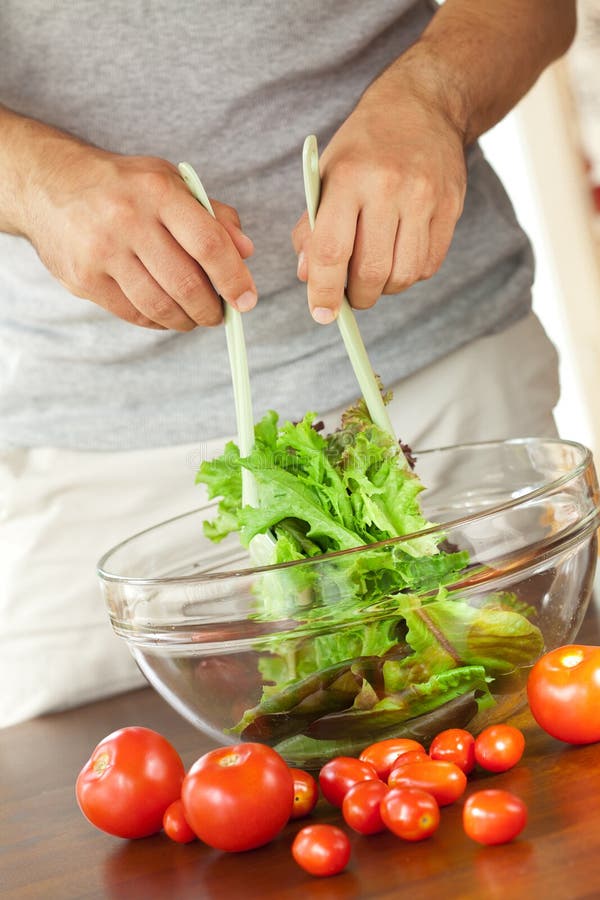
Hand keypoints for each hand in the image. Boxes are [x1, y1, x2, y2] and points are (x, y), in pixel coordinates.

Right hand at [24, 147, 256, 329]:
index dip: (234, 279)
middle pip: (186, 283)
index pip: (209, 244)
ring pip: (160, 306)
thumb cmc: (124, 187)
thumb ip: (213, 215)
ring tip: (194, 317)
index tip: (246, 300)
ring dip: (187, 321)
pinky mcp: (84, 278)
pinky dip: (158, 321)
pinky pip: (134, 313)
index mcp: (157, 191)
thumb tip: (246, 252)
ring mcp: (102, 252)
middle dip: (212, 309)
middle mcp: (128, 219)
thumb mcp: (170, 183)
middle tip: (220, 314)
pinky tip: (166, 314)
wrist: (50, 184)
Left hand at [291, 65, 466, 323]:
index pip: (332, 250)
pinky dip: (408, 274)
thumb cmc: (364, 148)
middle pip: (371, 271)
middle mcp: (389, 188)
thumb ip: (313, 229)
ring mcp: (425, 198)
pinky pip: (428, 265)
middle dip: (356, 296)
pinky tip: (398, 258)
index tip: (321, 314)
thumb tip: (309, 278)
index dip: (324, 291)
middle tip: (348, 295)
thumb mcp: (326, 176)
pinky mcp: (451, 207)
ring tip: (373, 275)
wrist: (423, 105)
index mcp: (349, 178)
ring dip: (384, 289)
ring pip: (403, 275)